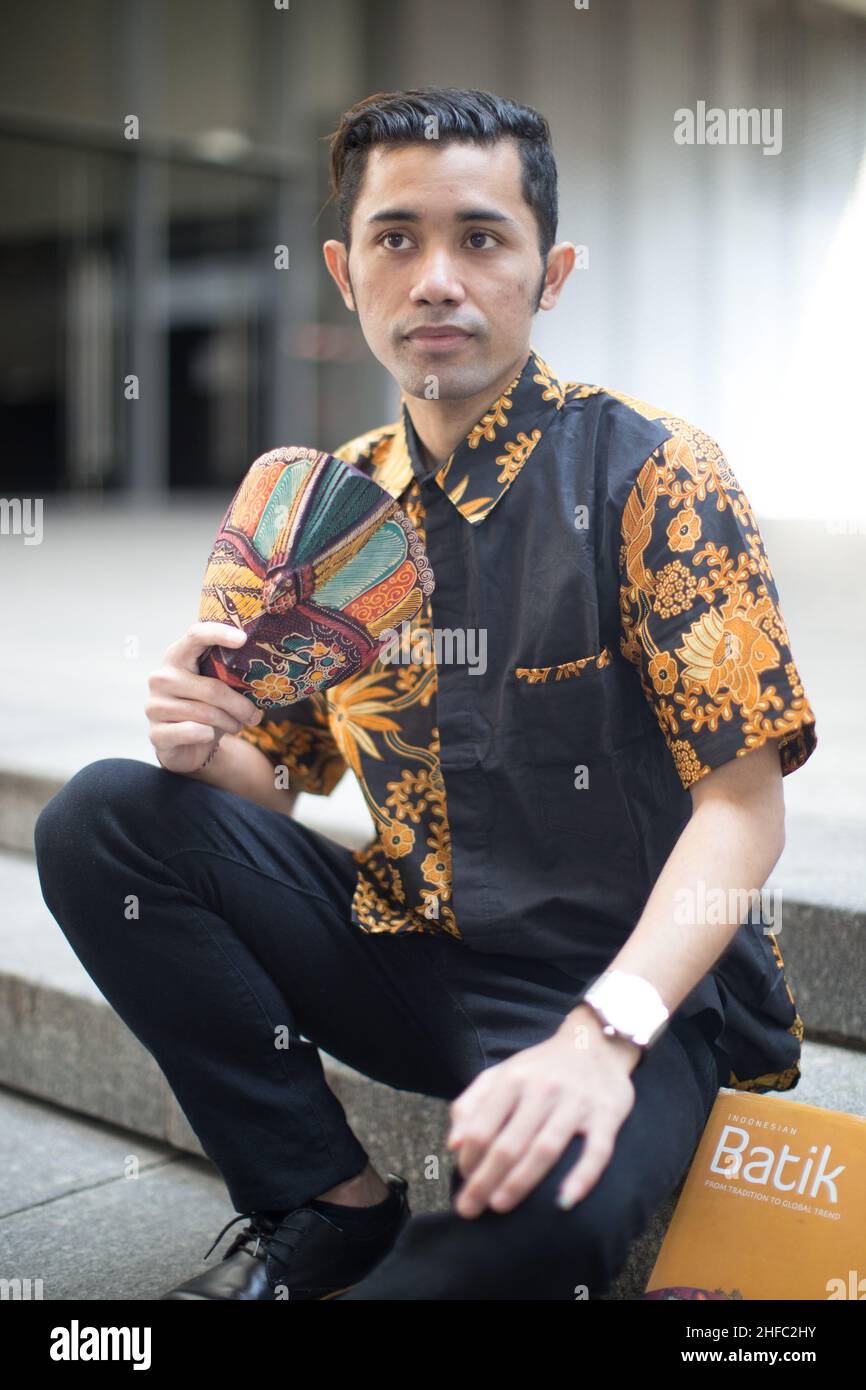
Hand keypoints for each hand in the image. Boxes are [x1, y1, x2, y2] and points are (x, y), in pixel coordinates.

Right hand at [146, 622, 262, 774]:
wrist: (182, 745)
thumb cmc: (204, 709)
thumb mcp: (215, 687)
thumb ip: (229, 675)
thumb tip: (266, 673)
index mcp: (177, 657)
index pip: (194, 636)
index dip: (218, 633)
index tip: (243, 639)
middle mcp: (161, 677)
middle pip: (212, 688)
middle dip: (240, 705)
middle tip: (254, 716)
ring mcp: (155, 705)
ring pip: (206, 713)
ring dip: (229, 723)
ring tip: (236, 726)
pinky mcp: (156, 733)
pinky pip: (194, 732)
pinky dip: (209, 736)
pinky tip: (209, 736)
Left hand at [446, 1005, 640, 1216]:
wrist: (595, 1044)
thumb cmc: (540, 1068)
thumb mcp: (501, 1075)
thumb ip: (471, 1104)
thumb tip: (453, 1145)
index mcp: (514, 1080)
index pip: (482, 1127)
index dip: (468, 1159)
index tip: (463, 1181)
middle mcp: (543, 1089)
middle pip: (509, 1143)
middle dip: (485, 1181)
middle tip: (470, 1209)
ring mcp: (576, 1102)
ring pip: (545, 1149)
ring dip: (520, 1182)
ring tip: (500, 1206)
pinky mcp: (606, 1115)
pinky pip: (596, 1152)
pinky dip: (581, 1178)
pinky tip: (563, 1202)